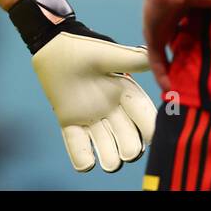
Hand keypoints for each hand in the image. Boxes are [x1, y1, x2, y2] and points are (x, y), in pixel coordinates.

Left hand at [31, 27, 158, 172]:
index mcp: (125, 93)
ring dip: (109, 156)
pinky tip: (86, 164)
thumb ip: (133, 59)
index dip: (148, 127)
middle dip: (130, 147)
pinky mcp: (70, 121)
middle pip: (126, 136)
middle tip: (129, 153)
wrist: (54, 46)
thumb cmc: (84, 47)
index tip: (153, 137)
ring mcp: (91, 117)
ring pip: (105, 145)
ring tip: (110, 164)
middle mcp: (111, 109)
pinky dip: (81, 156)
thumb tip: (156, 59)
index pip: (142, 115)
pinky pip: (76, 143)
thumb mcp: (110, 54)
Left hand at [143, 0, 210, 91]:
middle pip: (179, 44)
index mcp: (187, 12)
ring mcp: (160, 31)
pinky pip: (156, 62)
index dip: (198, 43)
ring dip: (173, 69)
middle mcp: (172, 22)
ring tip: (185, 87)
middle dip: (187, 58)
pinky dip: (162, 75)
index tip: (209, 57)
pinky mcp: (153, 39)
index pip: (191, 30)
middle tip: (199, 77)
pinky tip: (169, 90)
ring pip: (167, 55)